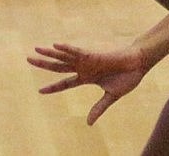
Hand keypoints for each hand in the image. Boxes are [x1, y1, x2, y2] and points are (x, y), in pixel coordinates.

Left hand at [30, 43, 148, 124]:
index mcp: (87, 78)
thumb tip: (89, 123)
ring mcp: (87, 60)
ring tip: (35, 50)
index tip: (40, 90)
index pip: (65, 83)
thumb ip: (99, 108)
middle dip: (43, 64)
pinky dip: (66, 49)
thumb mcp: (111, 96)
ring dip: (50, 53)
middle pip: (59, 67)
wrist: (139, 64)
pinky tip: (55, 46)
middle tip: (28, 59)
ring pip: (64, 57)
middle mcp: (84, 68)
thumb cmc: (128, 77)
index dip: (53, 87)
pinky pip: (77, 51)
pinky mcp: (93, 55)